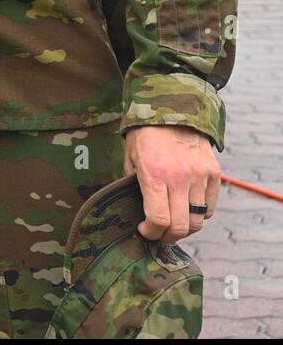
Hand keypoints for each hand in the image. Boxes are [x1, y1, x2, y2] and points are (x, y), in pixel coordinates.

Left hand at [124, 124, 220, 243]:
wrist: (172, 108)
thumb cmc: (145, 134)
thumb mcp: (131, 157)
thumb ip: (134, 184)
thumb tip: (137, 210)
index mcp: (154, 174)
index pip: (159, 219)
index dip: (151, 232)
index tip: (145, 231)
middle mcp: (180, 178)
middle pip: (181, 226)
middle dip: (168, 236)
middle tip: (160, 234)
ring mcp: (200, 176)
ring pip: (197, 220)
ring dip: (185, 227)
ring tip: (173, 223)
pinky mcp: (214, 174)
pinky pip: (210, 207)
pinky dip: (199, 214)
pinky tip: (186, 208)